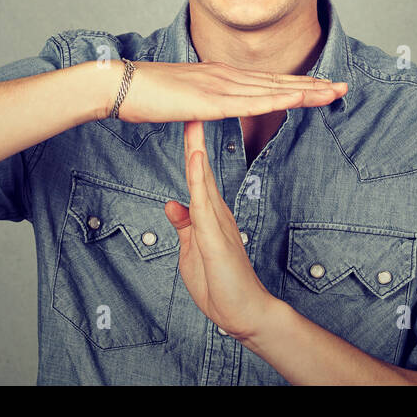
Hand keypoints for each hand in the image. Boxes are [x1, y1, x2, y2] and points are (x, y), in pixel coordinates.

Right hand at [103, 59, 345, 123]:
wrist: (121, 85)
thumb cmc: (144, 94)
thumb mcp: (182, 100)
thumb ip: (201, 103)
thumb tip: (209, 109)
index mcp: (220, 76)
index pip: (268, 81)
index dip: (297, 84)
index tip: (322, 87)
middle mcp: (226, 76)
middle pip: (278, 81)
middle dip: (313, 85)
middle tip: (344, 87)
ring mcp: (220, 86)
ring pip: (272, 89)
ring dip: (305, 91)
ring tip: (333, 93)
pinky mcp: (210, 100)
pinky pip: (251, 101)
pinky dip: (278, 99)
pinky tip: (298, 99)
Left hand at [163, 119, 277, 339]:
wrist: (244, 312)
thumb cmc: (220, 284)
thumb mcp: (192, 251)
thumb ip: (184, 226)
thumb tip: (172, 203)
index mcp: (209, 213)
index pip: (196, 174)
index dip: (189, 148)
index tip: (183, 120)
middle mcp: (215, 211)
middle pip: (200, 168)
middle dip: (194, 137)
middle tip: (188, 104)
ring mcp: (217, 222)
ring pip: (203, 178)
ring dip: (196, 149)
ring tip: (192, 119)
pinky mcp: (215, 236)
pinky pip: (204, 203)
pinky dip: (198, 179)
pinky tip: (197, 158)